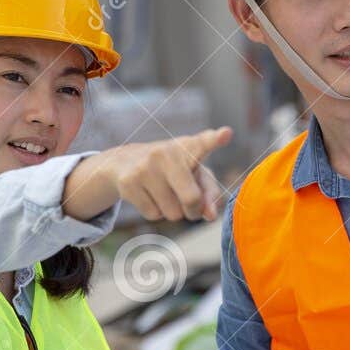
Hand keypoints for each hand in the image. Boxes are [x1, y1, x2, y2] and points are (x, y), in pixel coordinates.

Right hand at [65, 127, 232, 221]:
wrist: (125, 161)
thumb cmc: (172, 169)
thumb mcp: (195, 174)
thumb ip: (210, 193)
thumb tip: (210, 216)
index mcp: (188, 147)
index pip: (203, 143)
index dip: (214, 139)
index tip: (225, 134)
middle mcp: (166, 153)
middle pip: (191, 198)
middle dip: (193, 210)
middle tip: (189, 204)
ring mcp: (145, 167)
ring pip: (172, 213)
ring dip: (172, 211)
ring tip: (163, 191)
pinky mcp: (128, 182)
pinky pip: (153, 215)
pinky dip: (155, 211)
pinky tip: (148, 194)